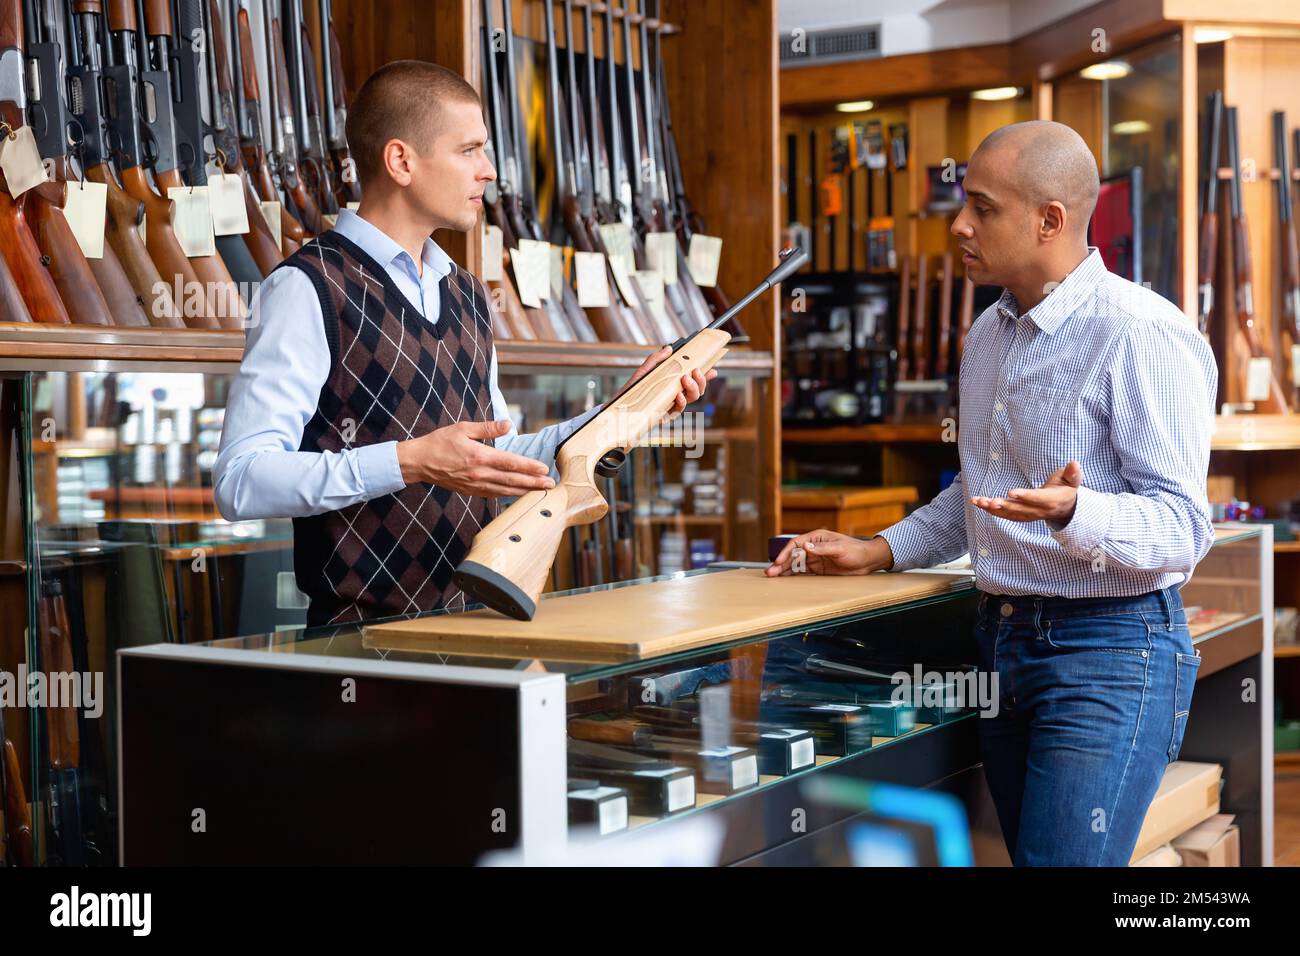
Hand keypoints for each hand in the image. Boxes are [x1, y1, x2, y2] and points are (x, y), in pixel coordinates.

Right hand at [396, 419, 555, 496]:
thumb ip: (488, 428)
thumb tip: (508, 424)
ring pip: (505, 491)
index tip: (544, 469)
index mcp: (479, 456)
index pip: (510, 463)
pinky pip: (493, 495)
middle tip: (551, 485)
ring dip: (524, 492)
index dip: (529, 467)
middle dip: (534, 483)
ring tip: (540, 492)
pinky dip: (508, 495)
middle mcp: (479, 474)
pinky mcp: (470, 491)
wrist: (419, 462)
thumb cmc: (440, 442)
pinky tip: (518, 495)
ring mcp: (475, 485)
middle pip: (512, 480)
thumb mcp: (463, 428)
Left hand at [620, 345, 716, 421]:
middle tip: (696, 371)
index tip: (713, 369)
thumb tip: (668, 348)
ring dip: (693, 388)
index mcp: (675, 385)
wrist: (620, 406)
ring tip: (686, 378)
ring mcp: (672, 406)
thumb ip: (657, 359)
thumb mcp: (644, 370)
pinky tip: (678, 394)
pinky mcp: (665, 416)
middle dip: (701, 380)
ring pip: (692, 399)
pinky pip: (678, 410)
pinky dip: (680, 402)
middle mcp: (676, 396)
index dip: (705, 376)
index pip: (694, 380)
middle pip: (697, 390)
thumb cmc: (633, 389)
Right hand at [765, 530, 893, 576]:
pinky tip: (784, 578)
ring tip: (772, 576)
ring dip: (783, 570)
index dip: (786, 553)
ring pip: (795, 564)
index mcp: (816, 537)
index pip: (796, 544)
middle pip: (793, 555)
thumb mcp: (840, 548)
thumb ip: (823, 548)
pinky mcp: (818, 568)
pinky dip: (792, 575)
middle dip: (780, 563)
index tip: (778, 561)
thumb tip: (806, 546)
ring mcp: (815, 558)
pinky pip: (802, 571)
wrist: (867, 561)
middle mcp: (813, 547)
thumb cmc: (856, 550)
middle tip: (770, 572)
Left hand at [970, 460, 1082, 523]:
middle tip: (990, 501)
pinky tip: (979, 503)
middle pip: (1019, 509)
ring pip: (1009, 514)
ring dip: (992, 508)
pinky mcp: (1021, 516)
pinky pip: (1005, 515)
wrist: (1066, 508)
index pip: (1036, 498)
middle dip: (1004, 506)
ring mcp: (1029, 515)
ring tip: (978, 501)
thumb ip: (1073, 473)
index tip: (1010, 492)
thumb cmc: (1067, 488)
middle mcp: (1039, 510)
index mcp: (1051, 500)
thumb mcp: (1073, 480)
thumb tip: (1074, 463)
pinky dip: (991, 510)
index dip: (1024, 496)